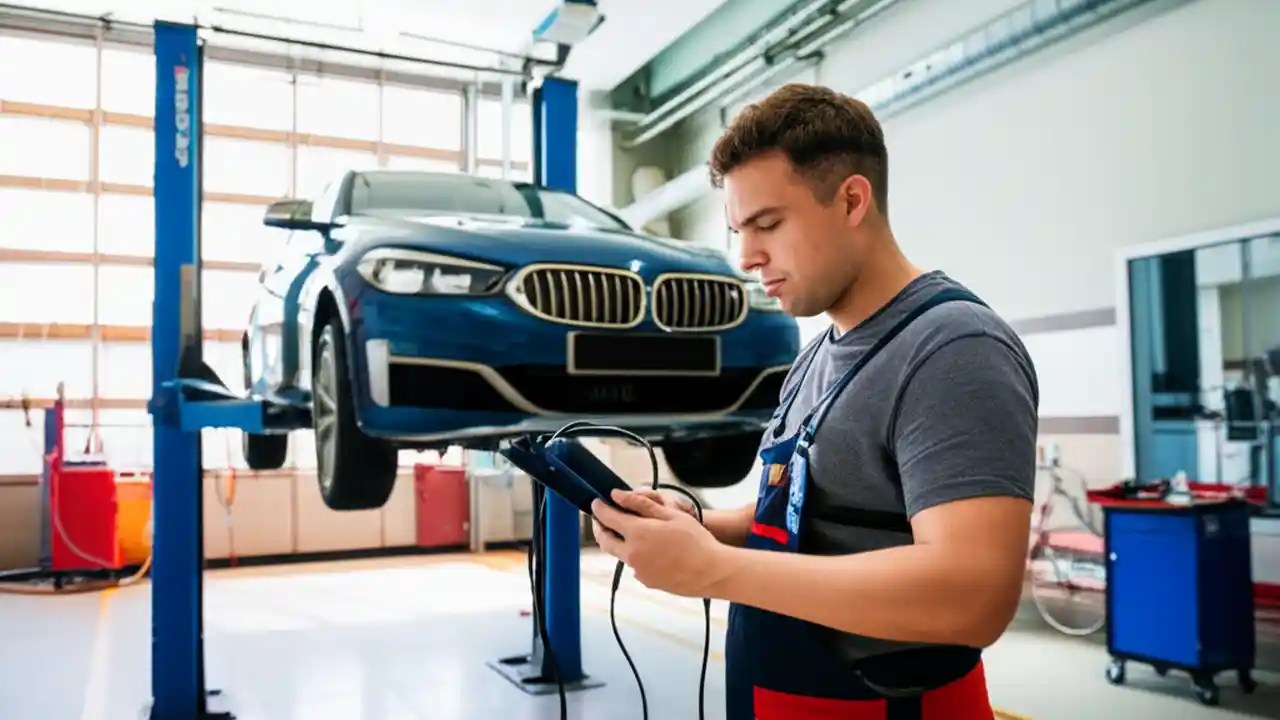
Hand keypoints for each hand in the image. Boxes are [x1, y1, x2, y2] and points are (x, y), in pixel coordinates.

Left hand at [591, 489, 729, 597]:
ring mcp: (638, 571)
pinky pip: (634, 565)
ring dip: (619, 542)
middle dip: (599, 528)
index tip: (597, 502)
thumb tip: (617, 496)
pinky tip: (652, 550)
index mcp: (637, 534)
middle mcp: (632, 554)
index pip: (608, 518)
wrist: (712, 571)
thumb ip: (639, 504)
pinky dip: (635, 555)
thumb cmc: (695, 540)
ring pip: (620, 554)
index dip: (600, 508)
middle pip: (604, 540)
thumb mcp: (670, 514)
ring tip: (631, 532)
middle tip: (601, 519)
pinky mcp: (647, 581)